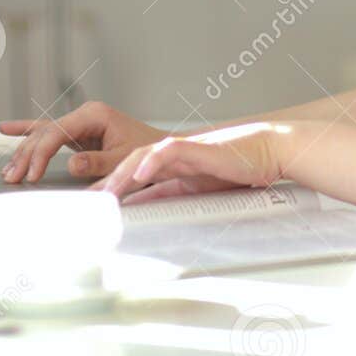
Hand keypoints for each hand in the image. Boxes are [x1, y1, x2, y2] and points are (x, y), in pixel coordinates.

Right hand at [0, 101, 168, 182]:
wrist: (161, 149)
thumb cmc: (147, 151)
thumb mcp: (124, 158)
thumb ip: (98, 162)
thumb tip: (73, 164)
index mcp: (94, 115)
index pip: (57, 132)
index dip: (41, 154)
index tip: (32, 174)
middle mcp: (84, 115)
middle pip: (45, 133)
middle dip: (27, 155)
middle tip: (13, 177)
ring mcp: (79, 123)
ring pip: (43, 134)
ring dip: (24, 151)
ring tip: (8, 170)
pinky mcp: (78, 133)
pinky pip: (48, 132)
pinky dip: (27, 131)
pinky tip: (6, 129)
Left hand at [91, 123, 289, 201]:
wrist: (267, 150)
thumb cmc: (237, 169)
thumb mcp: (196, 189)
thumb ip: (168, 196)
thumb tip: (142, 208)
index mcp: (169, 165)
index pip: (132, 176)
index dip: (111, 189)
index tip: (92, 207)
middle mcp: (171, 154)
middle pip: (129, 164)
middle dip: (107, 181)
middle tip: (88, 201)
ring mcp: (183, 148)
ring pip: (143, 155)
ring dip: (122, 173)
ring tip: (106, 191)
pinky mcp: (198, 147)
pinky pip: (171, 150)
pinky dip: (153, 160)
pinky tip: (140, 172)